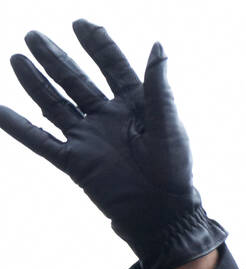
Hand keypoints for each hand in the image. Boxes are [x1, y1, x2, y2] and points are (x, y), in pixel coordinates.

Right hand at [0, 19, 225, 268]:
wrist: (162, 215)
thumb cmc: (174, 171)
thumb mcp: (169, 125)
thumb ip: (159, 87)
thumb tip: (158, 46)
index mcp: (135, 106)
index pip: (112, 67)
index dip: (97, 45)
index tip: (80, 23)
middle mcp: (108, 119)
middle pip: (76, 81)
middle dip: (55, 58)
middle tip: (33, 35)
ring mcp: (89, 139)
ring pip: (55, 104)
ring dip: (36, 81)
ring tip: (17, 57)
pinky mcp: (75, 162)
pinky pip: (41, 141)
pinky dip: (18, 126)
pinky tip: (0, 108)